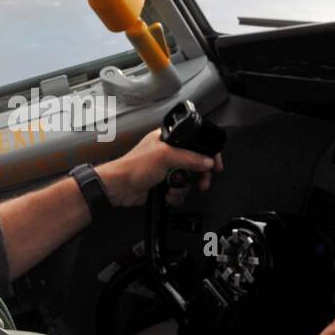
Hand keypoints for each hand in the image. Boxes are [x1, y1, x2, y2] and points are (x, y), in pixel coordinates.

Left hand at [95, 127, 223, 206]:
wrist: (118, 188)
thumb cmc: (134, 167)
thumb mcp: (166, 157)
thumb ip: (190, 158)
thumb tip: (207, 161)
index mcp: (168, 139)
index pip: (195, 142)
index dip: (208, 154)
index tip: (215, 165)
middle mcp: (168, 153)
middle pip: (195, 164)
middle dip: (198, 175)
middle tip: (203, 182)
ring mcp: (165, 169)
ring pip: (187, 180)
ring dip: (183, 188)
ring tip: (174, 189)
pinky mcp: (162, 184)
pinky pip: (178, 190)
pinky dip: (175, 195)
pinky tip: (167, 195)